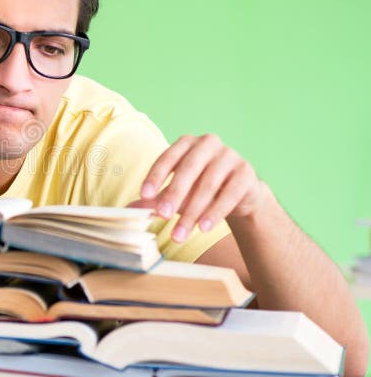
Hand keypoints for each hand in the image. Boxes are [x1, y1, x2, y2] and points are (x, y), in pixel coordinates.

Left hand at [131, 134, 267, 242]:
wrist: (238, 194)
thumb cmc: (199, 189)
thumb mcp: (176, 193)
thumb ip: (155, 199)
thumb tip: (130, 208)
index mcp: (186, 143)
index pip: (167, 157)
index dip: (155, 176)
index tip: (144, 195)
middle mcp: (208, 144)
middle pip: (188, 170)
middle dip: (174, 194)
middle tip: (162, 216)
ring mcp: (230, 156)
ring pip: (208, 185)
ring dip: (193, 212)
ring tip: (180, 233)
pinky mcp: (246, 173)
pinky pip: (229, 194)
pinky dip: (215, 212)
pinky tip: (203, 228)